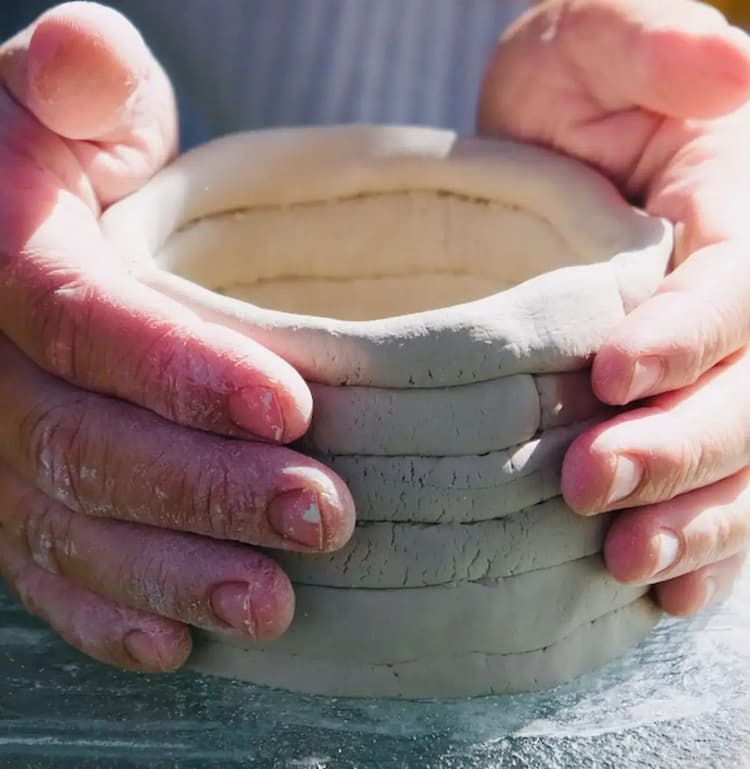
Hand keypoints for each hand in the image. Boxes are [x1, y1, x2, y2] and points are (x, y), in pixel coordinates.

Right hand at [0, 2, 353, 671]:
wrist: (6, 232)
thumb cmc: (58, 164)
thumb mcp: (69, 108)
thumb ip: (80, 84)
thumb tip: (91, 58)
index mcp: (4, 263)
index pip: (84, 319)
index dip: (183, 368)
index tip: (293, 406)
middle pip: (88, 446)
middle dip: (210, 491)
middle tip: (326, 517)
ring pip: (71, 528)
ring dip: (176, 574)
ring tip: (275, 603)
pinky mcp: (8, 501)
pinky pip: (43, 574)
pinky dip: (108, 614)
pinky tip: (178, 642)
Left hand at [479, 0, 749, 615]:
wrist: (541, 154)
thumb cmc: (561, 95)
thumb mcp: (589, 44)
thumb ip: (649, 44)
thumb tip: (737, 68)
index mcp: (738, 208)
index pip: (740, 286)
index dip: (687, 336)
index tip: (609, 374)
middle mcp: (747, 298)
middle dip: (679, 446)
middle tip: (590, 484)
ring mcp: (727, 363)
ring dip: (697, 519)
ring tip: (626, 561)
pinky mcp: (692, 407)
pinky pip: (728, 489)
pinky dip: (707, 546)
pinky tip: (663, 588)